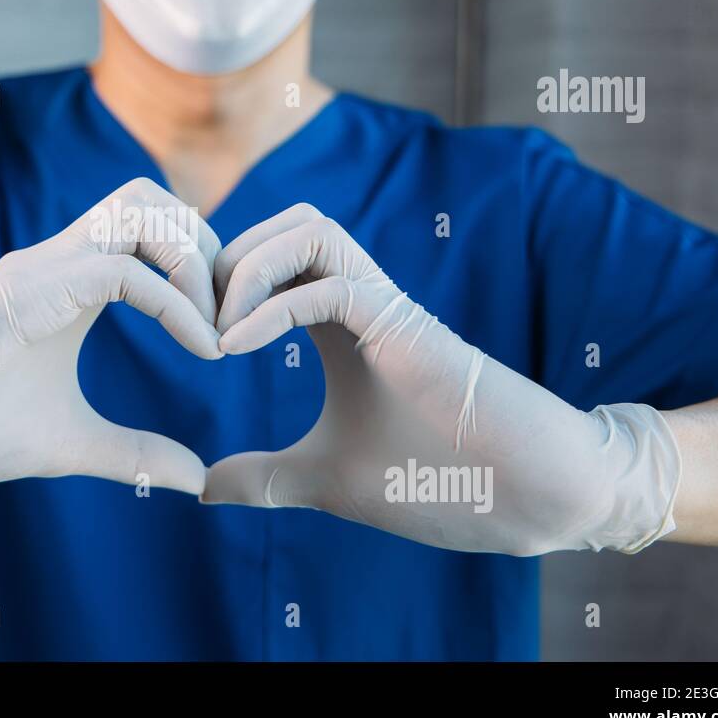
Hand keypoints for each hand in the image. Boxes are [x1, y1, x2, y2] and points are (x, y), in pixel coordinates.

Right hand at [0, 178, 221, 493]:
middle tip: (230, 321)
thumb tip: (195, 477)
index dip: (208, 271)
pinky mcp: (20, 293)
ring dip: (193, 260)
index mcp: (72, 284)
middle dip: (210, 249)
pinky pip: (116, 268)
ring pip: (138, 208)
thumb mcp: (66, 442)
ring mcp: (41, 270)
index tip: (231, 339)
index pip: (154, 230)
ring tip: (213, 330)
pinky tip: (198, 347)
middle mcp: (60, 261)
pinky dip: (172, 301)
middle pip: (153, 198)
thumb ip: (131, 453)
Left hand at [203, 204, 680, 554]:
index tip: (188, 338)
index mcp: (339, 323)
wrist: (529, 494)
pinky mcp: (406, 326)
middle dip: (224, 257)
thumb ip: (266, 477)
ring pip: (310, 227)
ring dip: (247, 266)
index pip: (271, 258)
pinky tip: (231, 349)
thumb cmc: (437, 479)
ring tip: (215, 330)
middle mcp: (359, 299)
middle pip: (284, 223)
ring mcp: (384, 307)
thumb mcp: (327, 479)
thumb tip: (205, 489)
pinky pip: (330, 284)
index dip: (219, 280)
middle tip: (191, 321)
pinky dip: (271, 306)